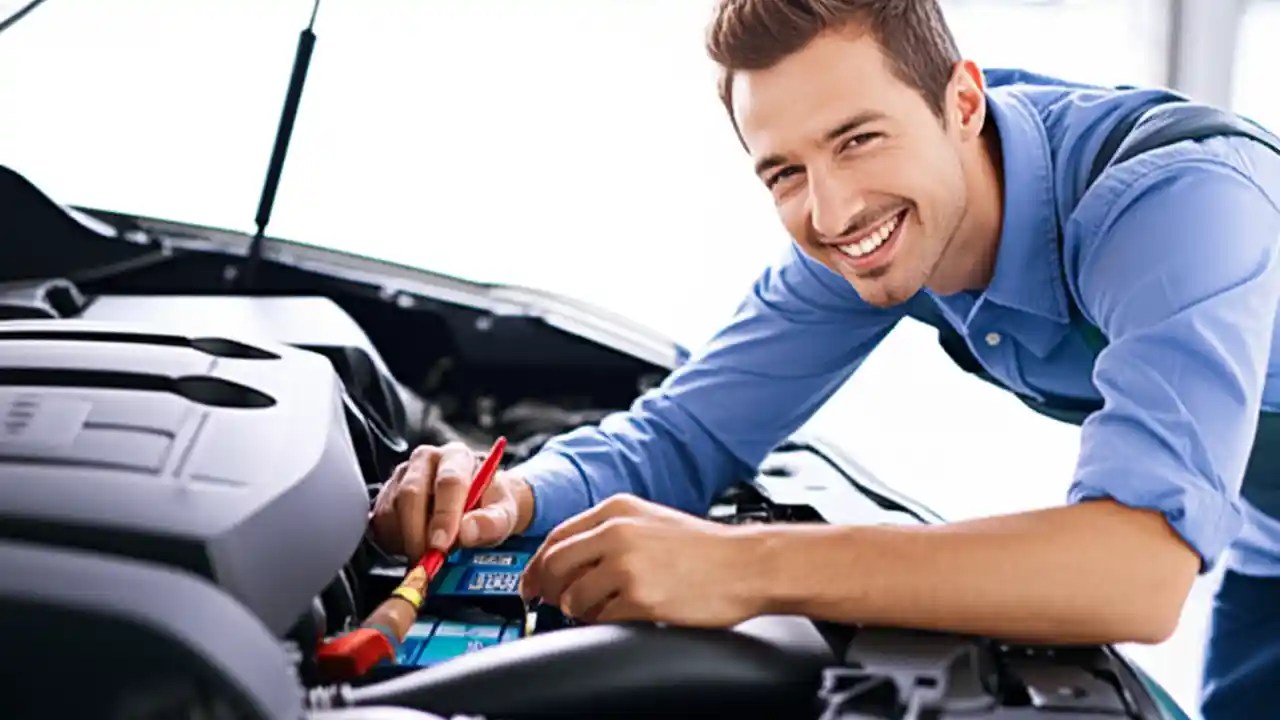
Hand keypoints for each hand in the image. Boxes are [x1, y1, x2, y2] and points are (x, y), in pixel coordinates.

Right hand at [369, 441, 533, 560]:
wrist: (479, 506)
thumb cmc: (490, 507)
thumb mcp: (504, 515)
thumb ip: (492, 523)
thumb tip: (467, 532)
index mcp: (457, 457)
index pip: (448, 481)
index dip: (444, 515)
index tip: (442, 545)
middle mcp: (425, 460)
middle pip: (411, 493)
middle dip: (418, 532)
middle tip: (427, 560)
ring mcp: (402, 476)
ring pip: (392, 509)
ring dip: (406, 539)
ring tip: (427, 554)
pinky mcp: (386, 496)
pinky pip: (380, 522)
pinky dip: (393, 541)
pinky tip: (413, 546)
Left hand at [519, 494, 764, 627]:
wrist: (746, 564)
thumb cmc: (705, 548)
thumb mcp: (651, 522)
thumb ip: (609, 533)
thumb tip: (567, 561)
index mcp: (616, 510)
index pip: (557, 537)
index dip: (538, 564)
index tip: (532, 582)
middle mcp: (616, 532)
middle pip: (555, 565)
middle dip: (547, 589)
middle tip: (551, 603)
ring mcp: (627, 565)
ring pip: (574, 596)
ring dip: (579, 610)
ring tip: (601, 609)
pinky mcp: (640, 597)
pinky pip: (600, 618)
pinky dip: (603, 622)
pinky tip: (621, 616)